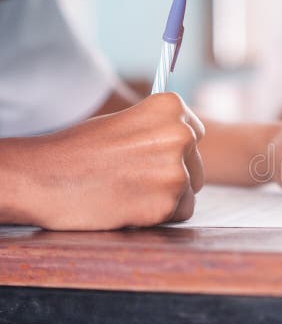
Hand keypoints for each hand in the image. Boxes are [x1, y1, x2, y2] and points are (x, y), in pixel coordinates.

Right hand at [6, 93, 203, 229]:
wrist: (43, 177)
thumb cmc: (81, 149)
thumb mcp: (126, 122)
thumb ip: (161, 130)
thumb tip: (190, 143)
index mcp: (171, 108)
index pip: (195, 134)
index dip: (173, 149)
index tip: (148, 153)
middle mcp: (181, 135)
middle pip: (196, 165)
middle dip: (171, 174)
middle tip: (131, 175)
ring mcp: (176, 171)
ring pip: (188, 191)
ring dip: (165, 196)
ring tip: (127, 189)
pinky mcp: (167, 203)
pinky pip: (178, 213)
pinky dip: (157, 215)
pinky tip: (128, 204)